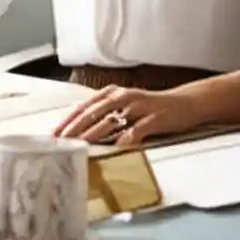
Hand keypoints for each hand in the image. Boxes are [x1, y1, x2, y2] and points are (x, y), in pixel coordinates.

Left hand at [53, 86, 203, 145]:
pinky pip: (138, 129)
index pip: (84, 107)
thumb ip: (105, 115)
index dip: (68, 121)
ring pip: (112, 119)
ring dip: (94, 133)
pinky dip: (128, 137)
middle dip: (75, 128)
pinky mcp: (155, 117)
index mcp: (112, 93)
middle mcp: (122, 96)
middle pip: (93, 112)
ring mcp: (139, 106)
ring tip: (81, 145)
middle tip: (62, 142)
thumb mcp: (125, 107)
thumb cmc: (150, 108)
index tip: (54, 135)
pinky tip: (118, 147)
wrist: (184, 103)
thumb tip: (81, 131)